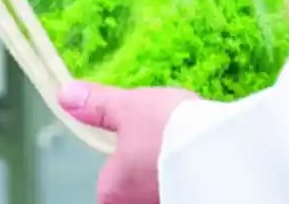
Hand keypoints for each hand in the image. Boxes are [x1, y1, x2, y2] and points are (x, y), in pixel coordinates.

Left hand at [60, 81, 198, 203]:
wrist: (223, 153)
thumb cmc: (167, 130)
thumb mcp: (130, 108)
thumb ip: (99, 107)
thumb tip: (64, 95)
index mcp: (112, 192)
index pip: (108, 190)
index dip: (120, 173)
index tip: (136, 151)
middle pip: (136, 195)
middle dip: (148, 177)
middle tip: (165, 151)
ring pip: (161, 192)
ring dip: (171, 180)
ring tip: (189, 155)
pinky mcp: (200, 203)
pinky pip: (186, 192)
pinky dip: (192, 180)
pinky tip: (208, 164)